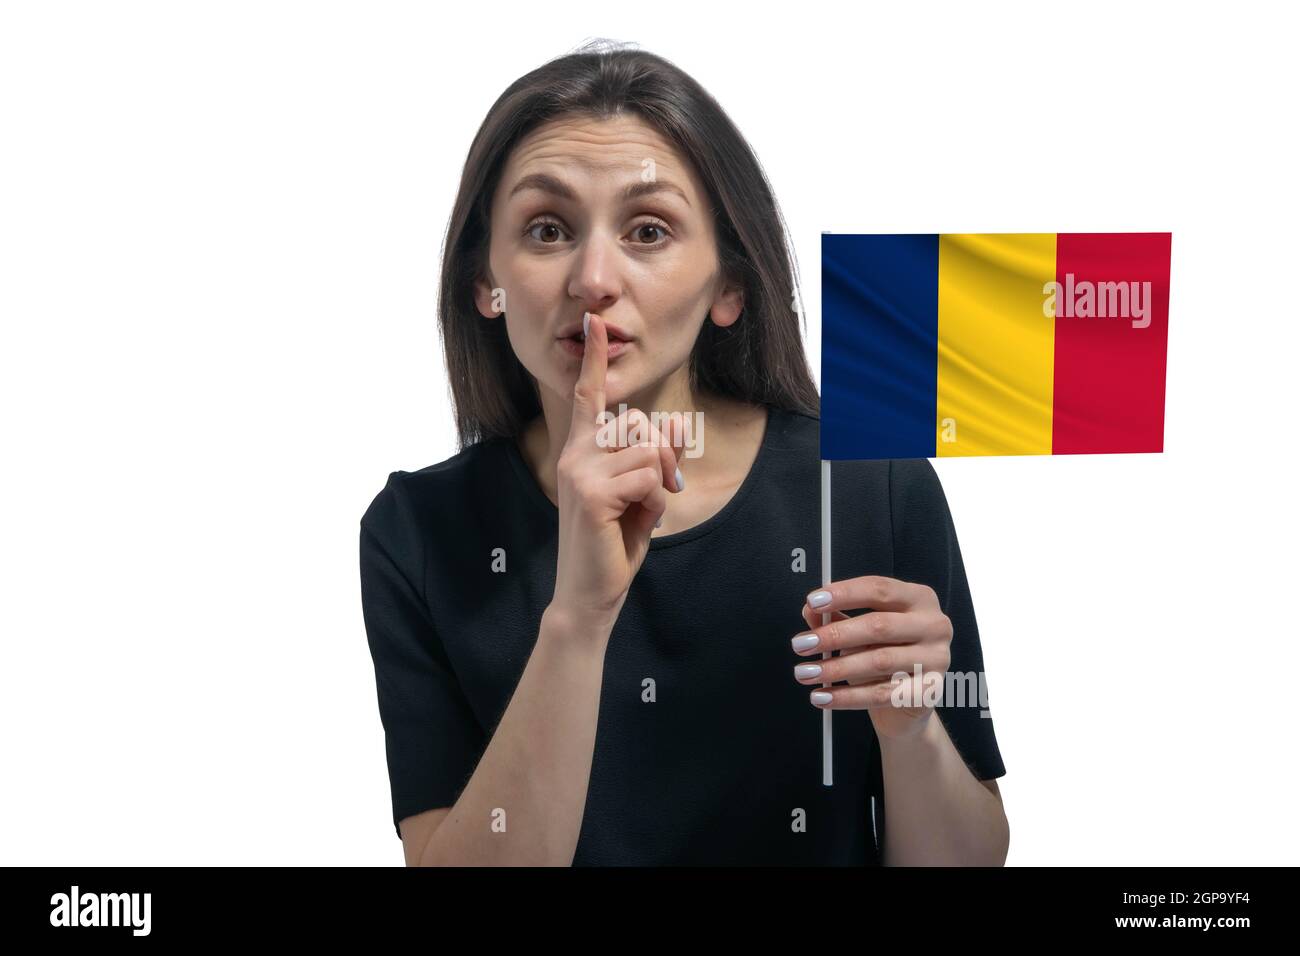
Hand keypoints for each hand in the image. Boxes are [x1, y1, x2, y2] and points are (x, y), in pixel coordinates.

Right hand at [551, 311, 683, 627]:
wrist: (589, 592)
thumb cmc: (613, 543)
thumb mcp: (641, 494)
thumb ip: (651, 459)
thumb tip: (668, 426)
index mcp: (582, 450)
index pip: (589, 396)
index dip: (593, 360)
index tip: (596, 324)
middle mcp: (575, 454)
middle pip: (640, 424)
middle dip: (661, 457)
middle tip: (652, 495)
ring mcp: (578, 471)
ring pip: (648, 452)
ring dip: (658, 487)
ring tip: (638, 513)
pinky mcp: (590, 492)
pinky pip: (647, 478)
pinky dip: (655, 502)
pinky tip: (635, 522)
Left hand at [792, 575, 952, 739]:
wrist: (909, 700)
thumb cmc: (885, 655)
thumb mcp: (861, 631)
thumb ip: (837, 617)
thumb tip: (811, 611)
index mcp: (919, 598)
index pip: (879, 589)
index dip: (844, 594)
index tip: (813, 602)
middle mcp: (934, 625)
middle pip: (878, 625)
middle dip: (834, 635)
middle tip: (801, 644)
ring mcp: (936, 658)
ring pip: (878, 661)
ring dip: (836, 668)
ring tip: (806, 672)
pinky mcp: (929, 691)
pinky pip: (881, 694)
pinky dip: (847, 697)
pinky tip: (822, 695)